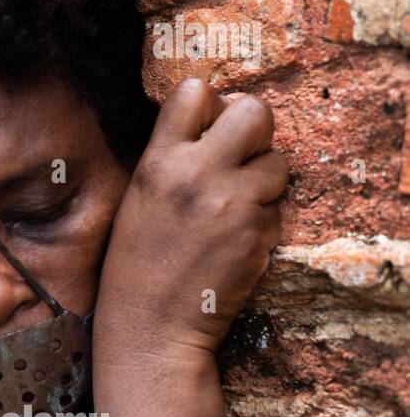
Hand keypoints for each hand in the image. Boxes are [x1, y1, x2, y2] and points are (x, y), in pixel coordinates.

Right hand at [95, 77, 288, 365]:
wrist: (151, 326)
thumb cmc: (137, 263)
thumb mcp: (138, 198)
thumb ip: (172, 158)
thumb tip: (216, 126)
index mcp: (157, 161)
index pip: (195, 91)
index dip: (212, 104)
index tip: (209, 128)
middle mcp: (196, 172)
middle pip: (255, 110)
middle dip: (255, 131)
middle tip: (241, 157)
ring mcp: (232, 202)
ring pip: (278, 163)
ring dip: (265, 182)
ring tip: (234, 209)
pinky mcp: (259, 232)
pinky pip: (279, 208)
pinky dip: (265, 222)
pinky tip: (236, 242)